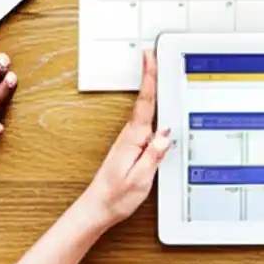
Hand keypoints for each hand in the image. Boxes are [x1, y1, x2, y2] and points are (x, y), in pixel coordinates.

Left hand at [81, 50, 171, 225]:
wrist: (96, 209)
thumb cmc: (115, 197)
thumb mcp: (140, 179)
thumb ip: (155, 154)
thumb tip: (166, 134)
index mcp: (133, 139)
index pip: (144, 103)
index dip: (149, 78)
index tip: (149, 57)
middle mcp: (130, 136)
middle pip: (146, 101)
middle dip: (151, 76)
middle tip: (155, 54)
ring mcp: (130, 140)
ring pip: (146, 111)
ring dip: (151, 90)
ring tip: (159, 72)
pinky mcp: (131, 147)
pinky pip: (146, 124)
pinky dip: (151, 109)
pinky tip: (156, 108)